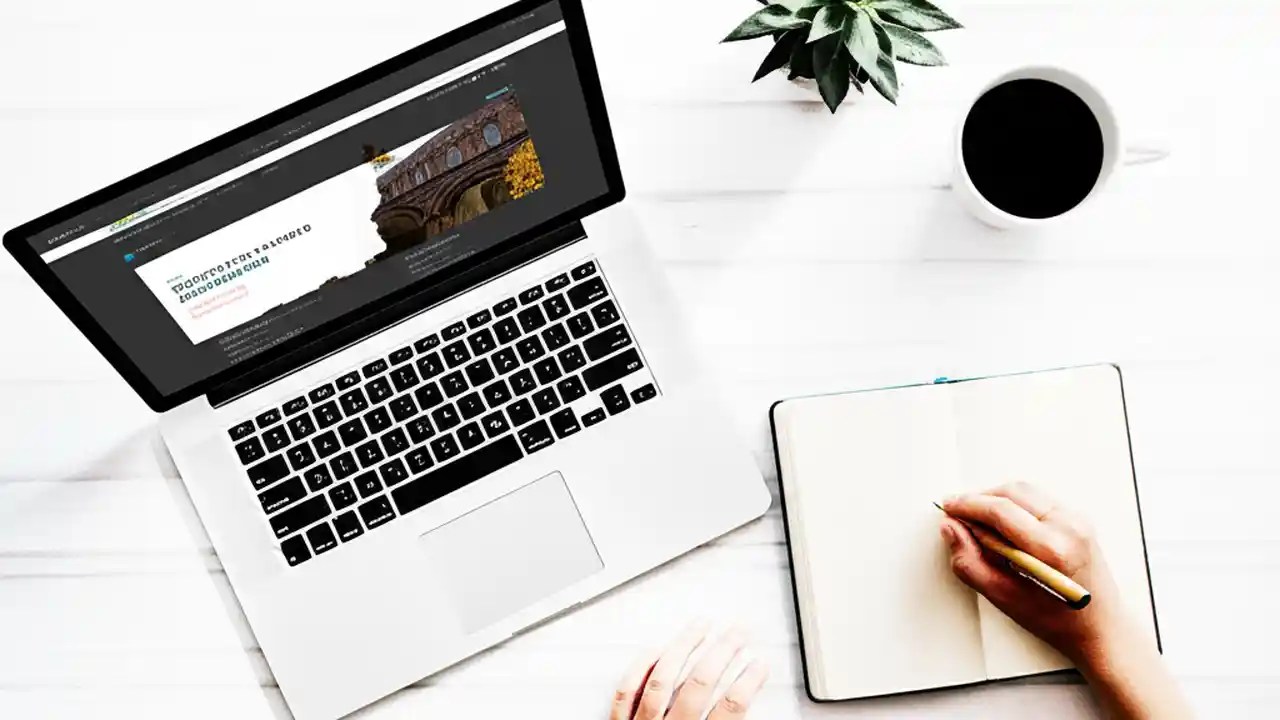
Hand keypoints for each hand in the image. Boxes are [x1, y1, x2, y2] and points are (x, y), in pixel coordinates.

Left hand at [610, 622, 768, 719]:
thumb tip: (745, 703)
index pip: (730, 710)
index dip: (748, 682)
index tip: (760, 664)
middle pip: (699, 685)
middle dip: (722, 652)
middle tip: (738, 632)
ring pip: (662, 679)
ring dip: (684, 647)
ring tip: (701, 626)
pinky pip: (625, 691)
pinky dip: (641, 667)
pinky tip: (656, 650)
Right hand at [940, 483, 1194, 719]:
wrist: (1101, 629)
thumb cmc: (1059, 621)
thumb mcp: (1005, 598)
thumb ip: (970, 562)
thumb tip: (952, 530)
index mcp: (1052, 548)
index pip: (1000, 509)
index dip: (967, 505)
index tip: (949, 508)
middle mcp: (1069, 527)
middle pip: (1012, 492)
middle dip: (980, 498)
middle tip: (958, 513)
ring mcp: (1078, 520)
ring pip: (1025, 491)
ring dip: (997, 499)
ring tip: (978, 520)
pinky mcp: (1079, 520)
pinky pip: (1038, 499)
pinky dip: (1015, 505)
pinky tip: (1003, 525)